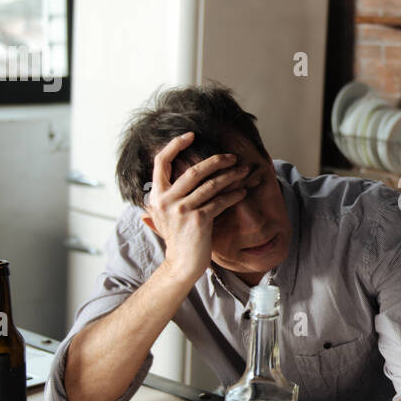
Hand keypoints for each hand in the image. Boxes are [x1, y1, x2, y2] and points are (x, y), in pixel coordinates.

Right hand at [142, 132, 251, 285]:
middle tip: (232, 157)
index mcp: (157, 195)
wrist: (181, 265)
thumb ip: (164, 196)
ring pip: (210, 185)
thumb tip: (163, 173)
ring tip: (243, 171)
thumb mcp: (163, 215)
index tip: (191, 135)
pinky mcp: (198, 220)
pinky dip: (233, 195)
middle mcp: (167, 200)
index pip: (161, 162)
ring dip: (230, 176)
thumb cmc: (177, 238)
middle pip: (193, 171)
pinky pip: (220, 201)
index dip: (175, 145)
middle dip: (216, 160)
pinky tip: (242, 192)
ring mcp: (182, 210)